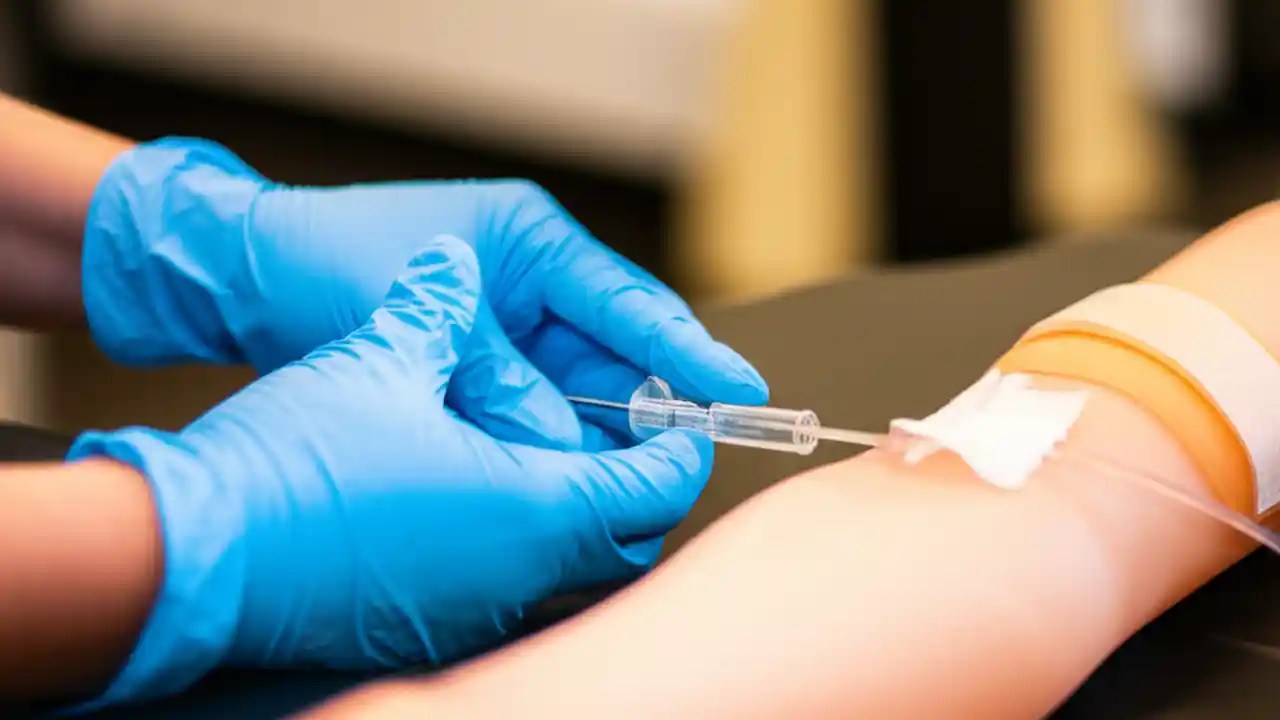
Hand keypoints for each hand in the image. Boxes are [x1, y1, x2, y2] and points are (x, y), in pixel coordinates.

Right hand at [69, 236, 712, 703]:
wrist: (199, 546)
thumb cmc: (297, 458)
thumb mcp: (382, 357)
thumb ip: (442, 309)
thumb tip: (455, 271)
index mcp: (531, 507)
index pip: (653, 486)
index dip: (680, 447)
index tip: (684, 416)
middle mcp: (517, 570)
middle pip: (622, 532)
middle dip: (638, 480)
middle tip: (628, 429)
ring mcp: (475, 604)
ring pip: (564, 556)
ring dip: (576, 502)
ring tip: (550, 442)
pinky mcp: (431, 619)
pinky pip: (507, 575)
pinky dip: (521, 530)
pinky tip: (479, 483)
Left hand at [83, 139, 766, 449]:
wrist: (249, 276)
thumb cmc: (330, 267)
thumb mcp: (428, 327)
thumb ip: (501, 388)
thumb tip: (560, 450)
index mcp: (531, 244)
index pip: (626, 303)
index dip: (687, 351)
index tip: (739, 389)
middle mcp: (531, 282)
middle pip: (615, 350)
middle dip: (651, 402)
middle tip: (688, 451)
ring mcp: (510, 325)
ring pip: (580, 386)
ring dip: (602, 430)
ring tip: (638, 475)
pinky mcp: (485, 364)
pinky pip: (537, 405)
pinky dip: (553, 439)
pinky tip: (571, 473)